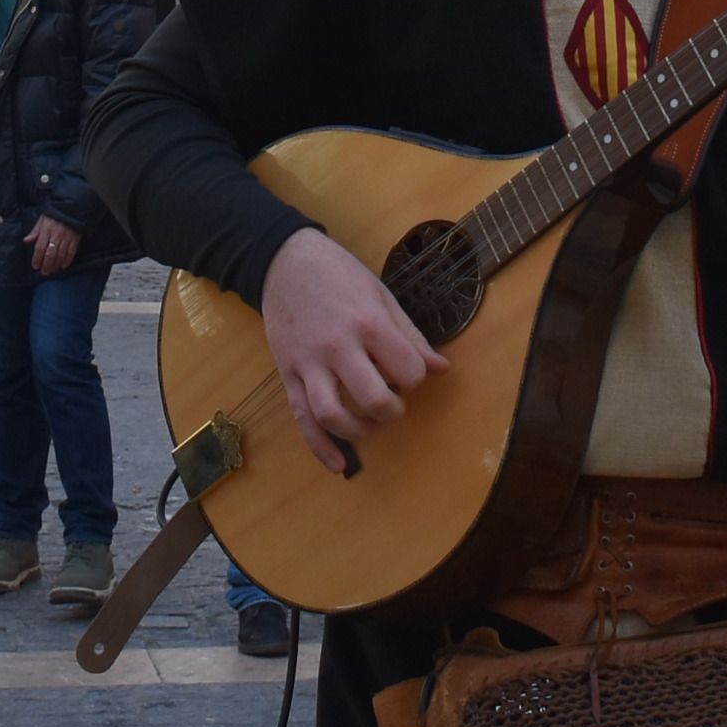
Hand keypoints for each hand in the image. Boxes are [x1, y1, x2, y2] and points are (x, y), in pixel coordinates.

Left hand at [27, 215, 81, 276]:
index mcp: (46, 229)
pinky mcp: (75, 239)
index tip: (35, 266)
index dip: (37, 258)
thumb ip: (35, 231)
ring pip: (60, 255)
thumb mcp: (42, 220)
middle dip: (46, 265)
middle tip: (44, 272)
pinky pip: (71, 252)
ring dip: (56, 265)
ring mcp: (66, 237)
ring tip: (52, 270)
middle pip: (50, 254)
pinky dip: (68, 260)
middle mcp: (56, 235)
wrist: (71, 207)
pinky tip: (64, 265)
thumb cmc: (54, 214)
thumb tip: (26, 240)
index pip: (40, 247)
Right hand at [259, 225, 438, 474]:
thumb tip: (442, 369)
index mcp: (367, 323)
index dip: (414, 377)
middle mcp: (337, 346)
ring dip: (359, 432)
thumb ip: (410, 336)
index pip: (407, 371)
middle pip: (372, 399)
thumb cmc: (339, 274)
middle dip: (391, 411)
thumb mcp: (381, 296)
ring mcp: (309, 362)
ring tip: (370, 425)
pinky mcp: (288, 373)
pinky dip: (320, 448)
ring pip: (333, 415)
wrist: (285, 261)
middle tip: (393, 402)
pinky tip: (338, 465)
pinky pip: (301, 418)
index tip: (407, 370)